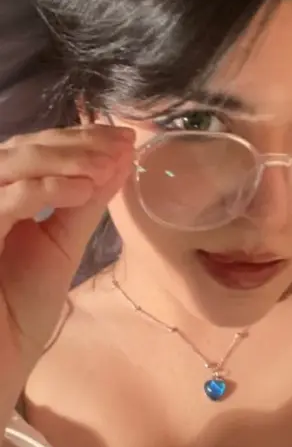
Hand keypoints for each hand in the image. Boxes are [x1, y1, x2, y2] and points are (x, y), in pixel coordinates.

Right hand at [0, 124, 134, 387]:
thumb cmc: (21, 310)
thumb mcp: (62, 246)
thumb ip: (84, 204)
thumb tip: (120, 161)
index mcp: (3, 197)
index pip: (37, 150)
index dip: (79, 137)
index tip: (124, 136)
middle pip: (23, 148)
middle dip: (76, 142)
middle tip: (121, 142)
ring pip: (11, 164)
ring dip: (63, 159)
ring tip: (107, 164)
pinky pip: (3, 201)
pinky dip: (43, 189)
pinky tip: (82, 189)